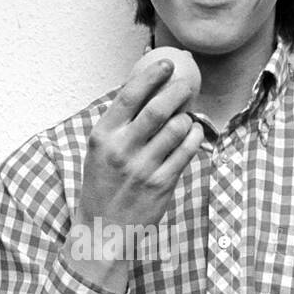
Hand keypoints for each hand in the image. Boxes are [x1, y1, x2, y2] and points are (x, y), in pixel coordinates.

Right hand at [74, 59, 203, 234]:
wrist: (103, 230)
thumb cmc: (103, 185)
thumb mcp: (99, 151)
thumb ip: (119, 122)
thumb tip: (144, 85)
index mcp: (102, 136)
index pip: (128, 96)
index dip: (151, 75)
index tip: (166, 63)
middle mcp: (122, 150)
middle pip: (158, 108)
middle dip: (177, 90)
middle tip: (186, 84)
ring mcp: (143, 168)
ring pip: (177, 128)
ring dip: (187, 116)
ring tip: (186, 116)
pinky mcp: (162, 184)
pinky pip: (187, 151)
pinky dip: (194, 136)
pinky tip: (193, 133)